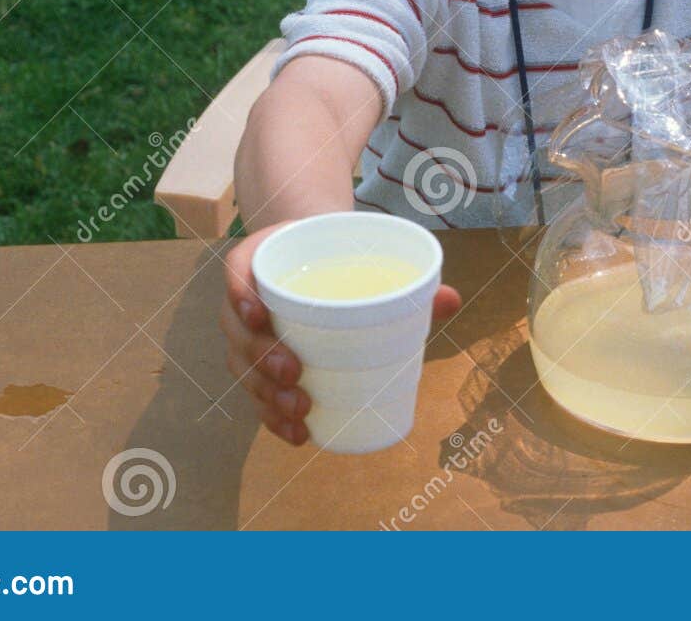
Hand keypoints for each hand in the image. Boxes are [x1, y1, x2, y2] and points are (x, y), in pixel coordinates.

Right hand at [221, 220, 461, 445]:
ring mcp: (247, 333)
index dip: (240, 294)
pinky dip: (272, 416)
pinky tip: (297, 434)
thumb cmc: (344, 259)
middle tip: (294, 374)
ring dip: (265, 394)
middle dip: (261, 357)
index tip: (260, 315)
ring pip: (242, 366)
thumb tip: (452, 300)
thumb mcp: (365, 258)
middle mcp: (247, 297)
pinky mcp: (257, 364)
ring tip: (300, 410)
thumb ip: (405, 281)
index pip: (238, 271)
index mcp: (265, 257)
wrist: (320, 256)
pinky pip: (254, 392)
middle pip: (238, 329)